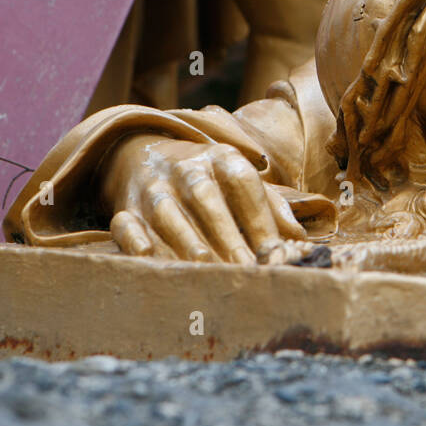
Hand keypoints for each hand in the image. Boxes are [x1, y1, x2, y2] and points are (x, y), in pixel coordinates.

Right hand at [99, 135, 305, 262]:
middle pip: (206, 199)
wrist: (146, 153)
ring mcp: (153, 187)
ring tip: (207, 271)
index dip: (259, 218)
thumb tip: (299, 243)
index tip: (273, 252)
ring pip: (168, 213)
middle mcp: (186, 168)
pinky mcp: (125, 207)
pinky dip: (136, 241)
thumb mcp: (242, 180)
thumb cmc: (210, 179)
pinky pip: (126, 223)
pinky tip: (152, 261)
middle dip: (226, 238)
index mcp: (222, 157)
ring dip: (187, 244)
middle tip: (245, 272)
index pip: (244, 183)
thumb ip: (272, 208)